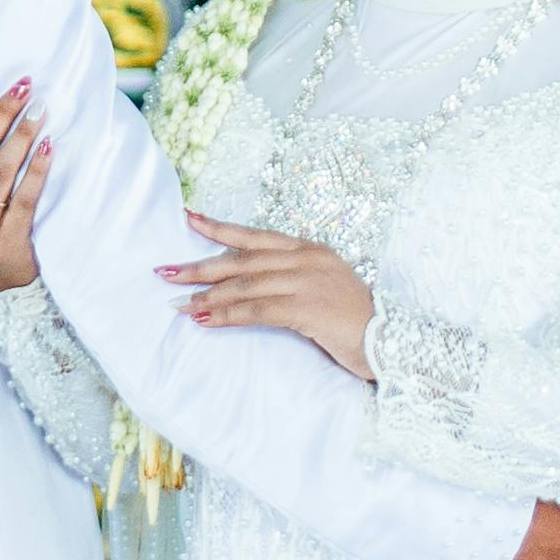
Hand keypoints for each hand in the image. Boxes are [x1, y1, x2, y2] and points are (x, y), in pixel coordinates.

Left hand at [161, 214, 376, 379]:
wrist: (393, 342)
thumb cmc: (357, 322)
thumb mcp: (326, 288)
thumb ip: (294, 279)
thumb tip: (252, 285)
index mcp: (311, 250)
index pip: (256, 235)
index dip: (220, 228)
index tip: (189, 218)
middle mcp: (306, 259)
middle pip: (241, 259)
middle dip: (200, 266)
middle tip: (166, 272)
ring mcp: (307, 281)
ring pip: (244, 285)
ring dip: (207, 295)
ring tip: (179, 303)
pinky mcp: (306, 307)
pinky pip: (256, 310)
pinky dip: (227, 314)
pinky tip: (206, 318)